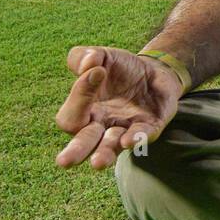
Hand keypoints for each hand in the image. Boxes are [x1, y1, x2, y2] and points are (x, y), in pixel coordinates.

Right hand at [55, 47, 182, 168]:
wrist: (155, 70)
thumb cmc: (120, 70)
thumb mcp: (100, 56)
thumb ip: (83, 56)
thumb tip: (87, 65)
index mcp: (85, 112)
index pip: (72, 115)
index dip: (80, 95)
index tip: (96, 71)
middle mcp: (102, 126)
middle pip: (84, 143)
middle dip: (75, 152)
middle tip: (64, 162)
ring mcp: (126, 129)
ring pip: (111, 147)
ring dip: (105, 154)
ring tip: (97, 163)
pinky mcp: (150, 127)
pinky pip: (143, 136)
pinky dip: (136, 139)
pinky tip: (129, 141)